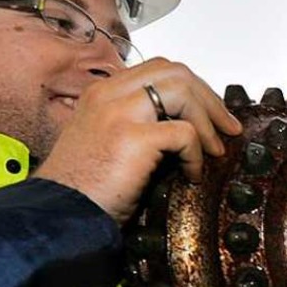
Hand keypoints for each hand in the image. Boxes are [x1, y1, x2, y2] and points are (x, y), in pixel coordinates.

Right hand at [35, 58, 241, 224]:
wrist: (58, 216)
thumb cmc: (82, 190)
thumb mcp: (105, 143)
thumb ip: (135, 125)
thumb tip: (182, 128)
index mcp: (102, 94)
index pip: (157, 70)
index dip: (192, 88)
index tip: (210, 114)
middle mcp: (109, 95)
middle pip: (175, 72)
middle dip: (209, 98)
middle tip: (228, 128)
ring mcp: (119, 112)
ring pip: (182, 89)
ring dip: (207, 120)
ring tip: (215, 150)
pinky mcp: (131, 137)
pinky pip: (183, 133)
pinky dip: (196, 154)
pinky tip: (192, 175)